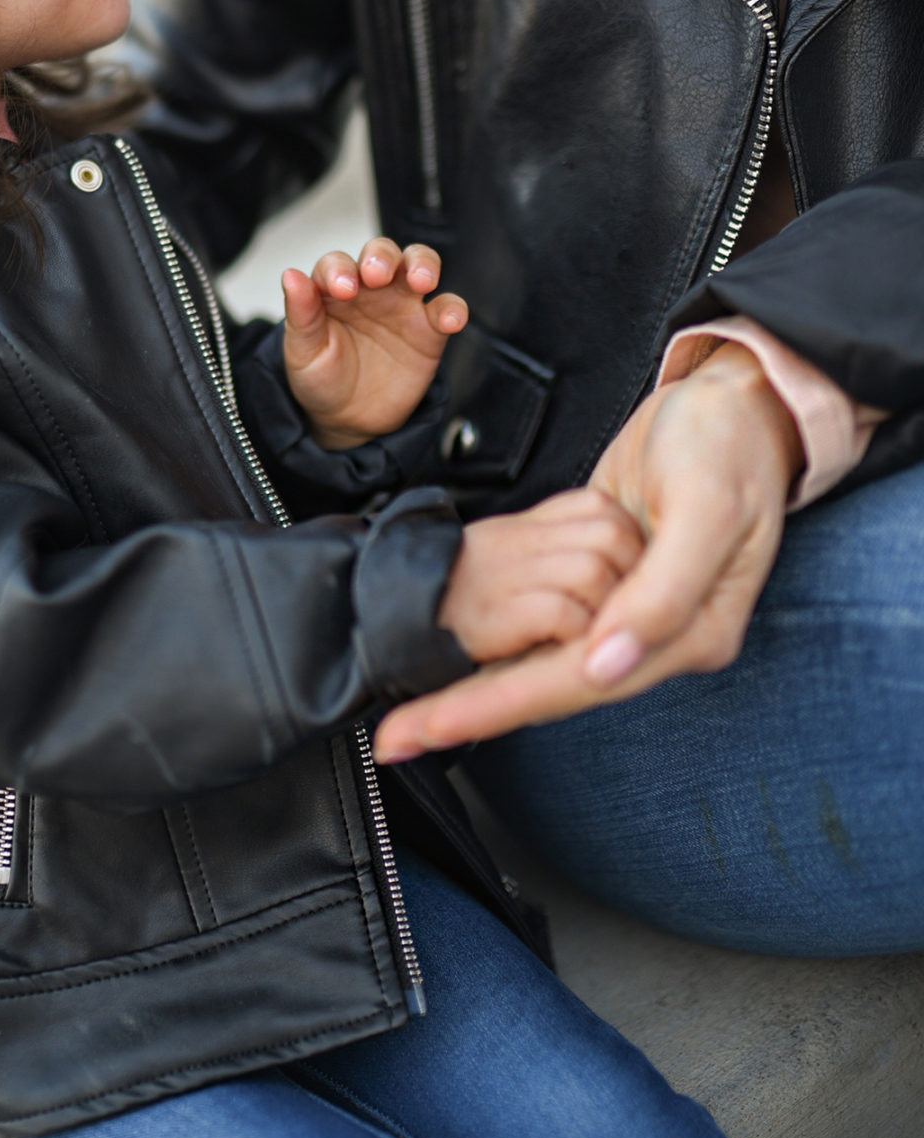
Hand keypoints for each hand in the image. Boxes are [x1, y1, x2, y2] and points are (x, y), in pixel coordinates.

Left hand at [282, 238, 466, 448]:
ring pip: (419, 265)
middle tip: (377, 274)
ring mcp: (402, 305)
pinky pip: (447, 308)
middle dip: (382, 255)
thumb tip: (290, 275)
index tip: (341, 289)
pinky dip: (453, 309)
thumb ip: (301, 314)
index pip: (337, 263)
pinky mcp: (429, 330)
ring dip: (422, 264)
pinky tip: (449, 320)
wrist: (349, 419)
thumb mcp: (303, 351)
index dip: (339, 270)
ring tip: (421, 280)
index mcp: (333, 289)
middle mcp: (370, 289)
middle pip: (382, 252)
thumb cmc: (321, 378)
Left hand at [374, 342, 801, 759]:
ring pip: (543, 663)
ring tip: (414, 715)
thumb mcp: (705, 507)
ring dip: (480, 687)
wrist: (738, 400)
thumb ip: (661, 593)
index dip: (497, 707)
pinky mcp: (610, 585)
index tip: (431, 727)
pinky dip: (503, 646)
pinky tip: (460, 663)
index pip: (577, 685)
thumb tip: (607, 664)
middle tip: (399, 737)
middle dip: (472, 711)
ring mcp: (633, 612)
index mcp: (690, 630)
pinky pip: (548, 629)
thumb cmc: (729, 444)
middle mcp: (658, 636)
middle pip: (551, 687)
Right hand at [435, 487, 644, 663]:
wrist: (390, 620)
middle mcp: (517, 540)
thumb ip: (554, 549)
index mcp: (525, 524)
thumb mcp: (504, 558)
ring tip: (591, 632)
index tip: (624, 575)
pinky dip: (574, 632)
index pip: (602, 508)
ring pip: (593, 571)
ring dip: (605, 608)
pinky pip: (562, 613)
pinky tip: (563, 646)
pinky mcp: (494, 613)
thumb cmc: (452, 601)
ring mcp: (504, 574)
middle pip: (610, 534)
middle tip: (620, 610)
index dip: (625, 541)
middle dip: (629, 576)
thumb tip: (618, 560)